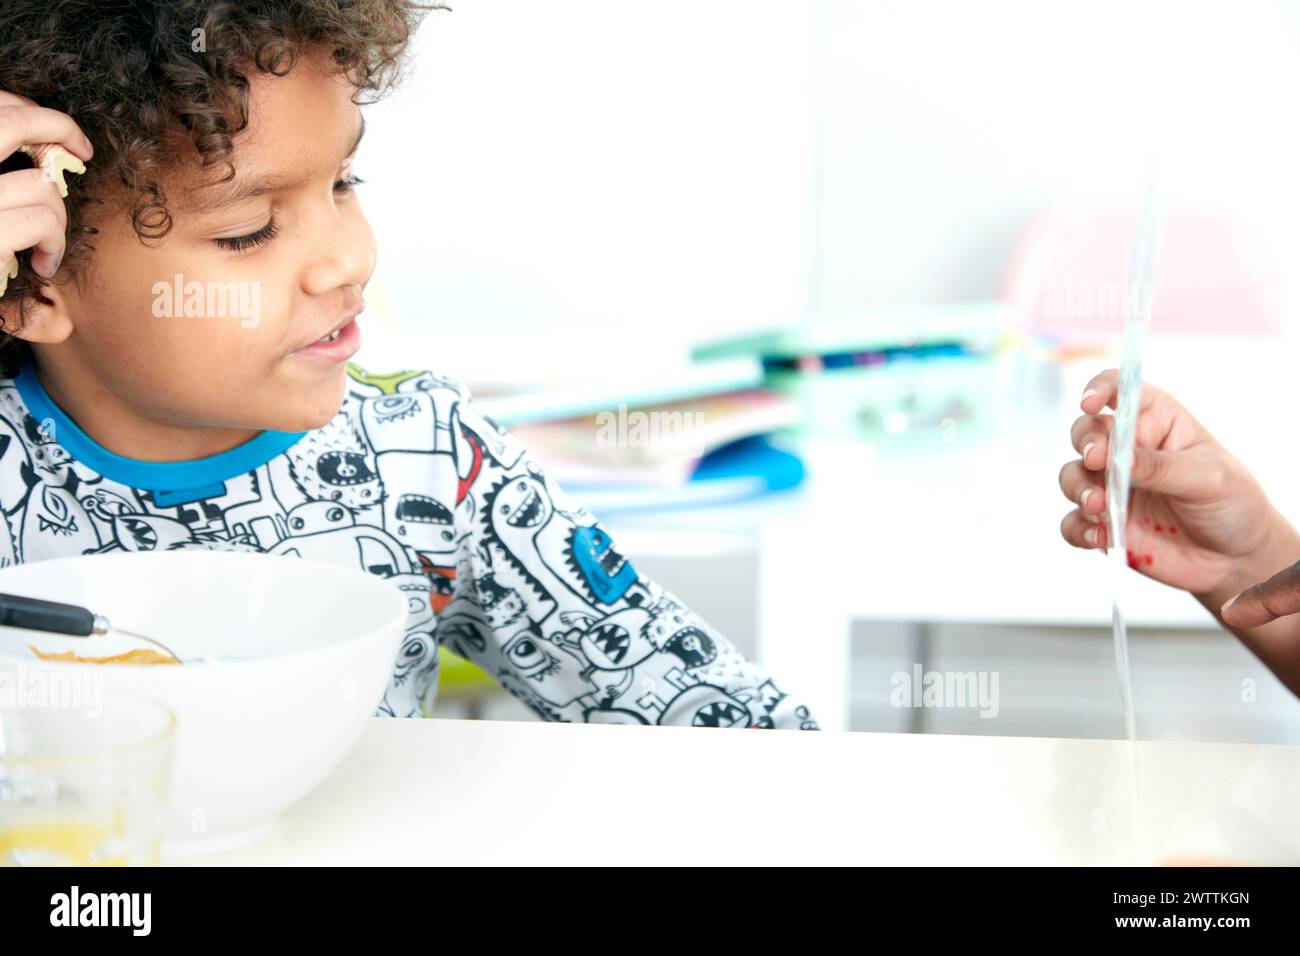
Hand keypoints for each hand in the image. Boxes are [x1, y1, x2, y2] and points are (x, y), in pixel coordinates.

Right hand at [0, 90, 92, 287]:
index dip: (27, 109)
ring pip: (40, 183)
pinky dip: (54, 243)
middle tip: (81, 150)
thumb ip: (4, 175)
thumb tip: (41, 135)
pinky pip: (42, 222)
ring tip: (44, 241)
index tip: (59, 130)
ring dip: (56, 215)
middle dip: (55, 126)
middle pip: (8, 122)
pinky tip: (43, 261)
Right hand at [1058, 368, 1284, 597]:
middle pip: (1086, 432)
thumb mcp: (1208, 477)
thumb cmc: (1232, 503)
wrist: (1236, 559)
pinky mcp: (1104, 523)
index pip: (1119, 391)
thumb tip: (1117, 457)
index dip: (1100, 389)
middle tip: (1097, 461)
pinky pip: (1073, 522)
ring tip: (1099, 507)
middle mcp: (1127, 450)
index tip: (1090, 404)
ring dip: (1078, 488)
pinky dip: (1079, 529)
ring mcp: (1112, 487)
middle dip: (1085, 444)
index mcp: (1156, 422)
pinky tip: (1100, 537)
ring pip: (1072, 476)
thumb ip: (1160, 466)